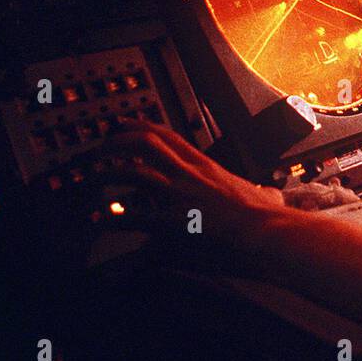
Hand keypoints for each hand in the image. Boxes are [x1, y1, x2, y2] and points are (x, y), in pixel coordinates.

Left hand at [103, 122, 286, 252]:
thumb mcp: (264, 197)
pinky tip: (100, 222)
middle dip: (114, 142)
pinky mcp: (172, 223)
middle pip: (144, 142)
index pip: (169, 135)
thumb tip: (271, 196)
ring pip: (132, 170)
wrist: (272, 235)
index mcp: (207, 167)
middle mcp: (190, 175)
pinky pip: (131, 216)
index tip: (121, 125)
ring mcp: (180, 196)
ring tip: (90, 180)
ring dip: (105, 173)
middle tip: (97, 150)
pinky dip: (111, 218)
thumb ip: (262, 193)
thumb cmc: (270, 220)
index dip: (140, 126)